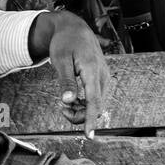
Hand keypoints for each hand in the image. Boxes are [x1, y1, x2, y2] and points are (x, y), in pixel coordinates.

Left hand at [34, 11, 113, 127]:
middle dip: (78, 114)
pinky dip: (84, 103)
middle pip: (95, 105)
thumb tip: (68, 101)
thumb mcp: (60, 60)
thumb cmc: (64, 43)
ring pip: (96, 103)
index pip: (93, 101)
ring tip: (63, 103)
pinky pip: (96, 97)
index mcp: (92, 70)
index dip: (90, 119)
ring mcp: (104, 76)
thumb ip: (65, 81)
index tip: (89, 135)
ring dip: (80, 109)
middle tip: (60, 109)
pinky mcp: (101, 78)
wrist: (74, 28)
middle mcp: (102, 74)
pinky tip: (72, 98)